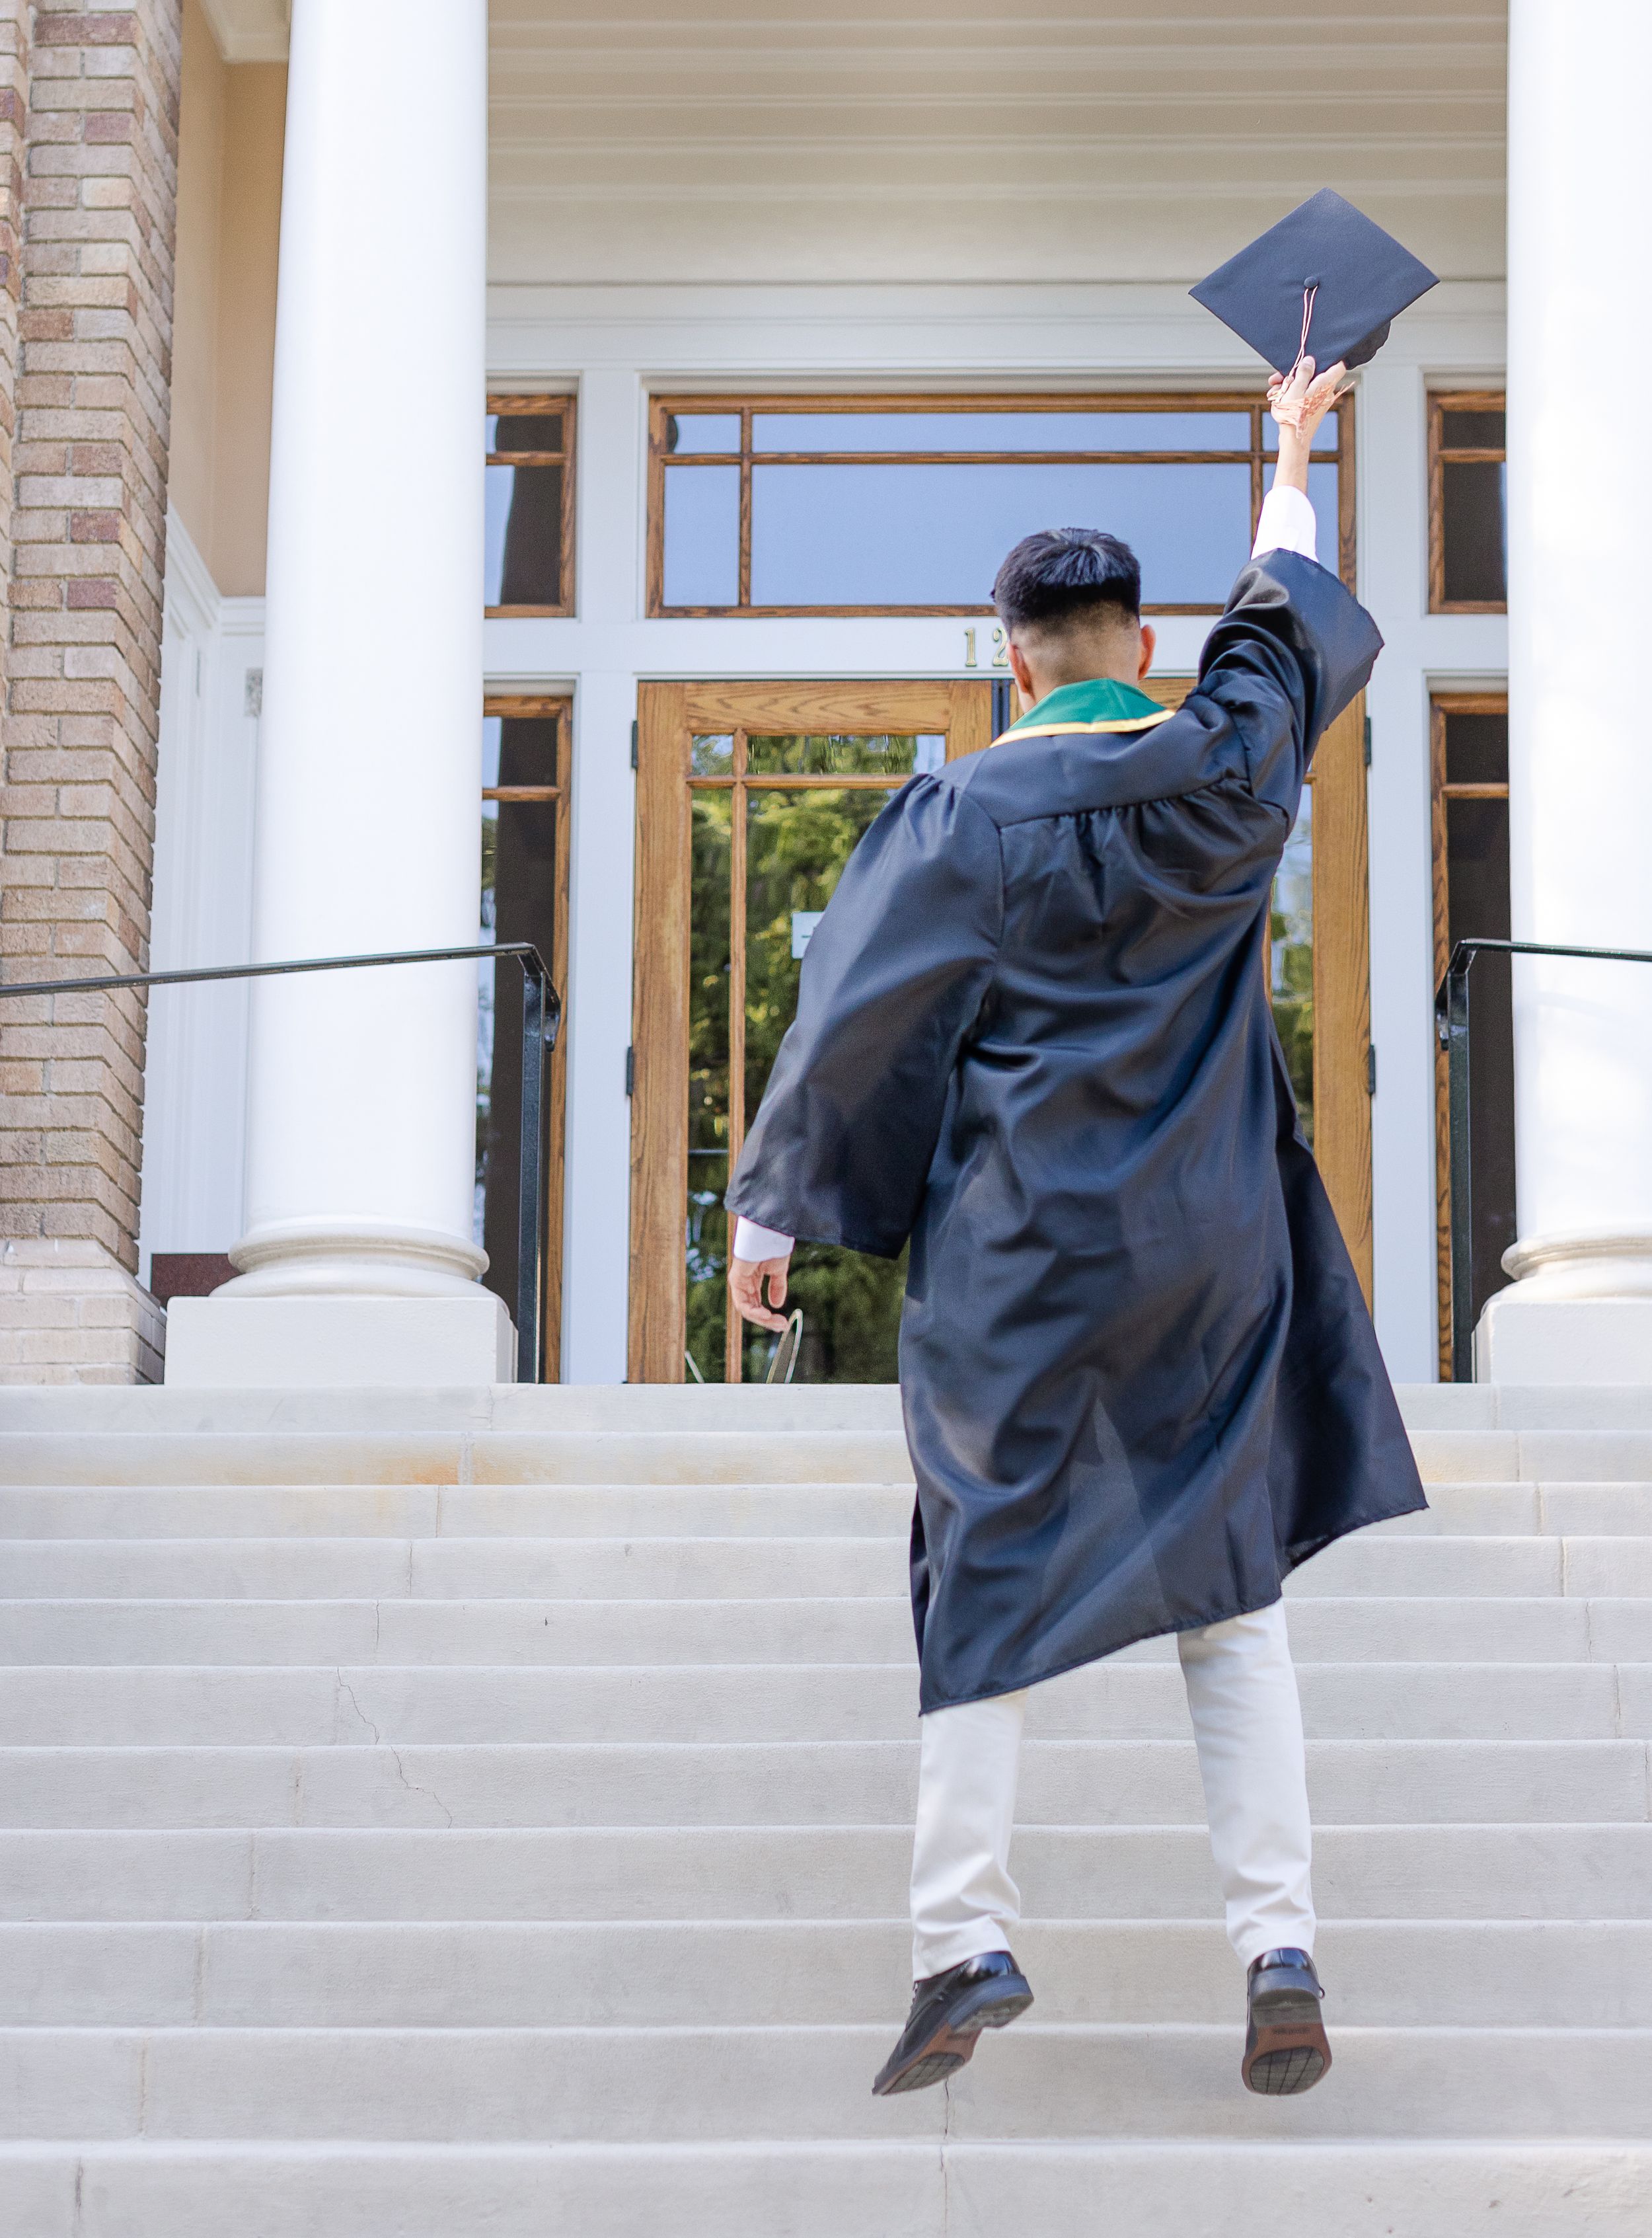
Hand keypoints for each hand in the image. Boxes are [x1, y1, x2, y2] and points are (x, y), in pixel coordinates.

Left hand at [729, 1253, 789, 1332]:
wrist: (769, 1231)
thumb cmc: (773, 1245)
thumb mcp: (778, 1271)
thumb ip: (777, 1287)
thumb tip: (777, 1305)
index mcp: (752, 1280)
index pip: (756, 1304)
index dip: (768, 1316)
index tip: (783, 1323)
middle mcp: (743, 1283)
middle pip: (752, 1309)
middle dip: (767, 1321)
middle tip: (782, 1327)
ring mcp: (738, 1282)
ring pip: (747, 1309)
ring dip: (762, 1319)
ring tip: (777, 1323)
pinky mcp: (736, 1279)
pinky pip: (742, 1303)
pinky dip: (754, 1312)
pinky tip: (766, 1314)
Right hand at [1266, 355, 1346, 495]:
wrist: (1294, 440)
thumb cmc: (1295, 414)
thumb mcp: (1296, 387)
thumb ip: (1304, 371)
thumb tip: (1310, 360)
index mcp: (1326, 383)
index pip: (1338, 365)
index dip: (1330, 358)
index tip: (1317, 356)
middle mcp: (1326, 391)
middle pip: (1314, 374)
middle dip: (1295, 373)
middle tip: (1278, 377)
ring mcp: (1320, 400)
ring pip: (1306, 384)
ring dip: (1289, 385)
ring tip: (1274, 391)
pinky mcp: (1312, 408)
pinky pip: (1303, 395)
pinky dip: (1291, 394)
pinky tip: (1278, 398)